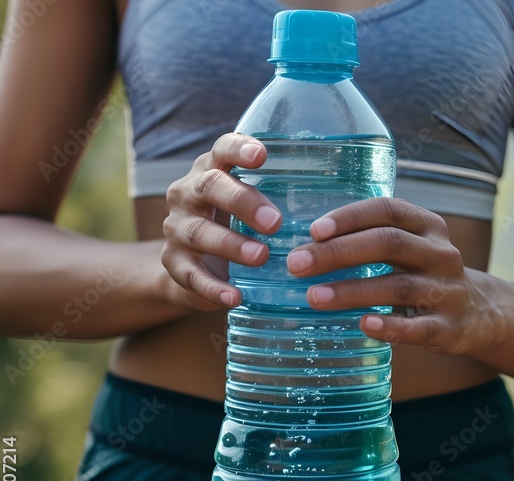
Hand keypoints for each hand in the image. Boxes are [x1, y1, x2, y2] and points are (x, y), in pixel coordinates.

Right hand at [160, 133, 278, 308]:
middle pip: (211, 187)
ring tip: (260, 257)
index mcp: (213, 171)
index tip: (261, 156)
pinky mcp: (173, 262)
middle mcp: (189, 193)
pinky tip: (233, 297)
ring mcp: (177, 227)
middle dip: (243, 202)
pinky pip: (190, 275)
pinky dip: (212, 287)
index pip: (222, 150)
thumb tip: (341, 204)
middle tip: (275, 222)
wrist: (192, 266)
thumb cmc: (234, 224)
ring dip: (231, 244)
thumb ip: (280, 196)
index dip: (239, 149)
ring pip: (199, 231)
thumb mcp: (252, 204)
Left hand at [286, 198, 504, 354]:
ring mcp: (447, 290)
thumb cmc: (424, 274)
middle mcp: (441, 254)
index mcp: (428, 226)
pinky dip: (390, 327)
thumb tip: (305, 244)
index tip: (314, 230)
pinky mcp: (449, 327)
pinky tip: (363, 325)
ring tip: (314, 297)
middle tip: (298, 264)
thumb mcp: (409, 247)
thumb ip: (370, 239)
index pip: (389, 210)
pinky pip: (418, 327)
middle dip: (339, 252)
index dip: (350, 218)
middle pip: (388, 244)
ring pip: (398, 286)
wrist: (477, 313)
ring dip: (352, 291)